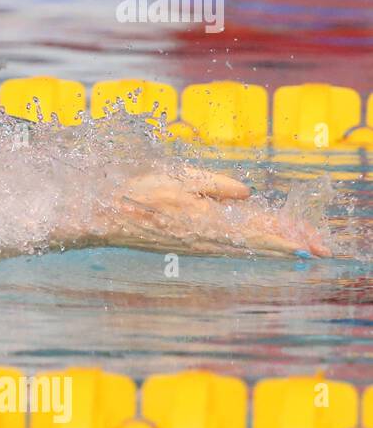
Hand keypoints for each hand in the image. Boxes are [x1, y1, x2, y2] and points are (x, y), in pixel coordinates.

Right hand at [97, 168, 329, 257]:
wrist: (107, 216)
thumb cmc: (139, 193)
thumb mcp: (179, 178)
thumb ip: (215, 185)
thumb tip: (247, 194)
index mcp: (206, 220)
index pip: (255, 234)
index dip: (284, 241)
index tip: (309, 249)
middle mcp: (206, 238)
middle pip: (257, 244)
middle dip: (289, 245)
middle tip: (320, 249)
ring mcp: (198, 244)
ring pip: (246, 247)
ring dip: (275, 246)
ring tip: (301, 247)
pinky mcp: (190, 244)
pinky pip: (229, 246)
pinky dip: (253, 245)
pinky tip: (262, 243)